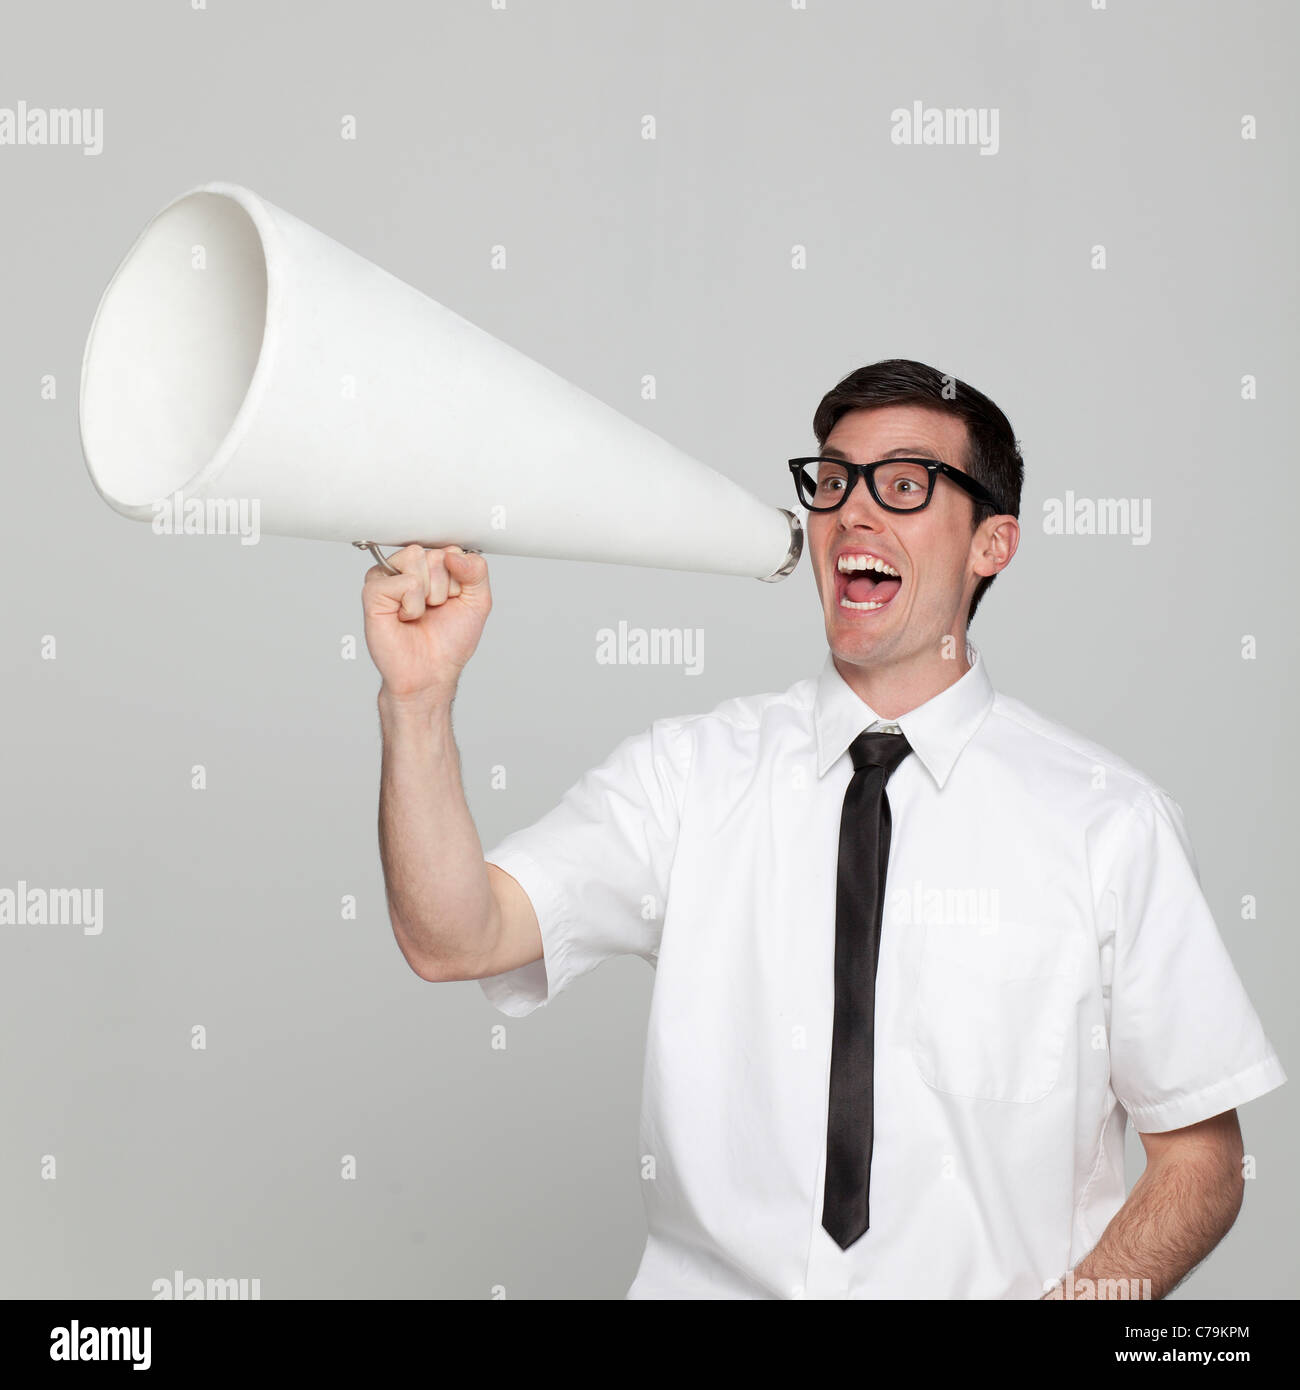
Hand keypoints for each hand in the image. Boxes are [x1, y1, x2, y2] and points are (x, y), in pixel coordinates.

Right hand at [363, 545, 491, 706]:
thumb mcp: (478, 601)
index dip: (460, 580)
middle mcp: (409, 568)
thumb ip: (477, 570)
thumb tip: (454, 555)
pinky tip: (405, 617)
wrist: (430, 673)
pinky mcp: (374, 592)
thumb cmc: (449, 641)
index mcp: (432, 566)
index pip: (453, 551)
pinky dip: (412, 606)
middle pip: (436, 554)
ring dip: (429, 595)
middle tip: (434, 610)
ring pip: (417, 559)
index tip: (453, 601)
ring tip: (420, 613)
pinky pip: (405, 581)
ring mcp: (389, 578)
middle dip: (445, 589)